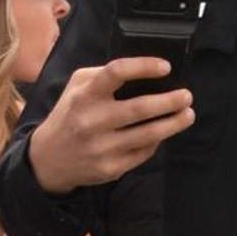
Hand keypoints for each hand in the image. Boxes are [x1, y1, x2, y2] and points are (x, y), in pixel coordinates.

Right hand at [29, 57, 192, 191]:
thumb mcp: (77, 87)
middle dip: (170, 101)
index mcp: (85, 95)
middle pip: (140, 108)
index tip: (166, 67)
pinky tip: (164, 133)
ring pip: (148, 135)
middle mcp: (92, 121)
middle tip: (187, 96)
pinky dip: (157, 141)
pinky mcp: (110, 168)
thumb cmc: (70, 114)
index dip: (144, 67)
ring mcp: (102, 147)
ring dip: (174, 123)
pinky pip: (143, 152)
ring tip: (188, 114)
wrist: (49, 159)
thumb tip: (145, 71)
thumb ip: (104, 75)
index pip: (116, 73)